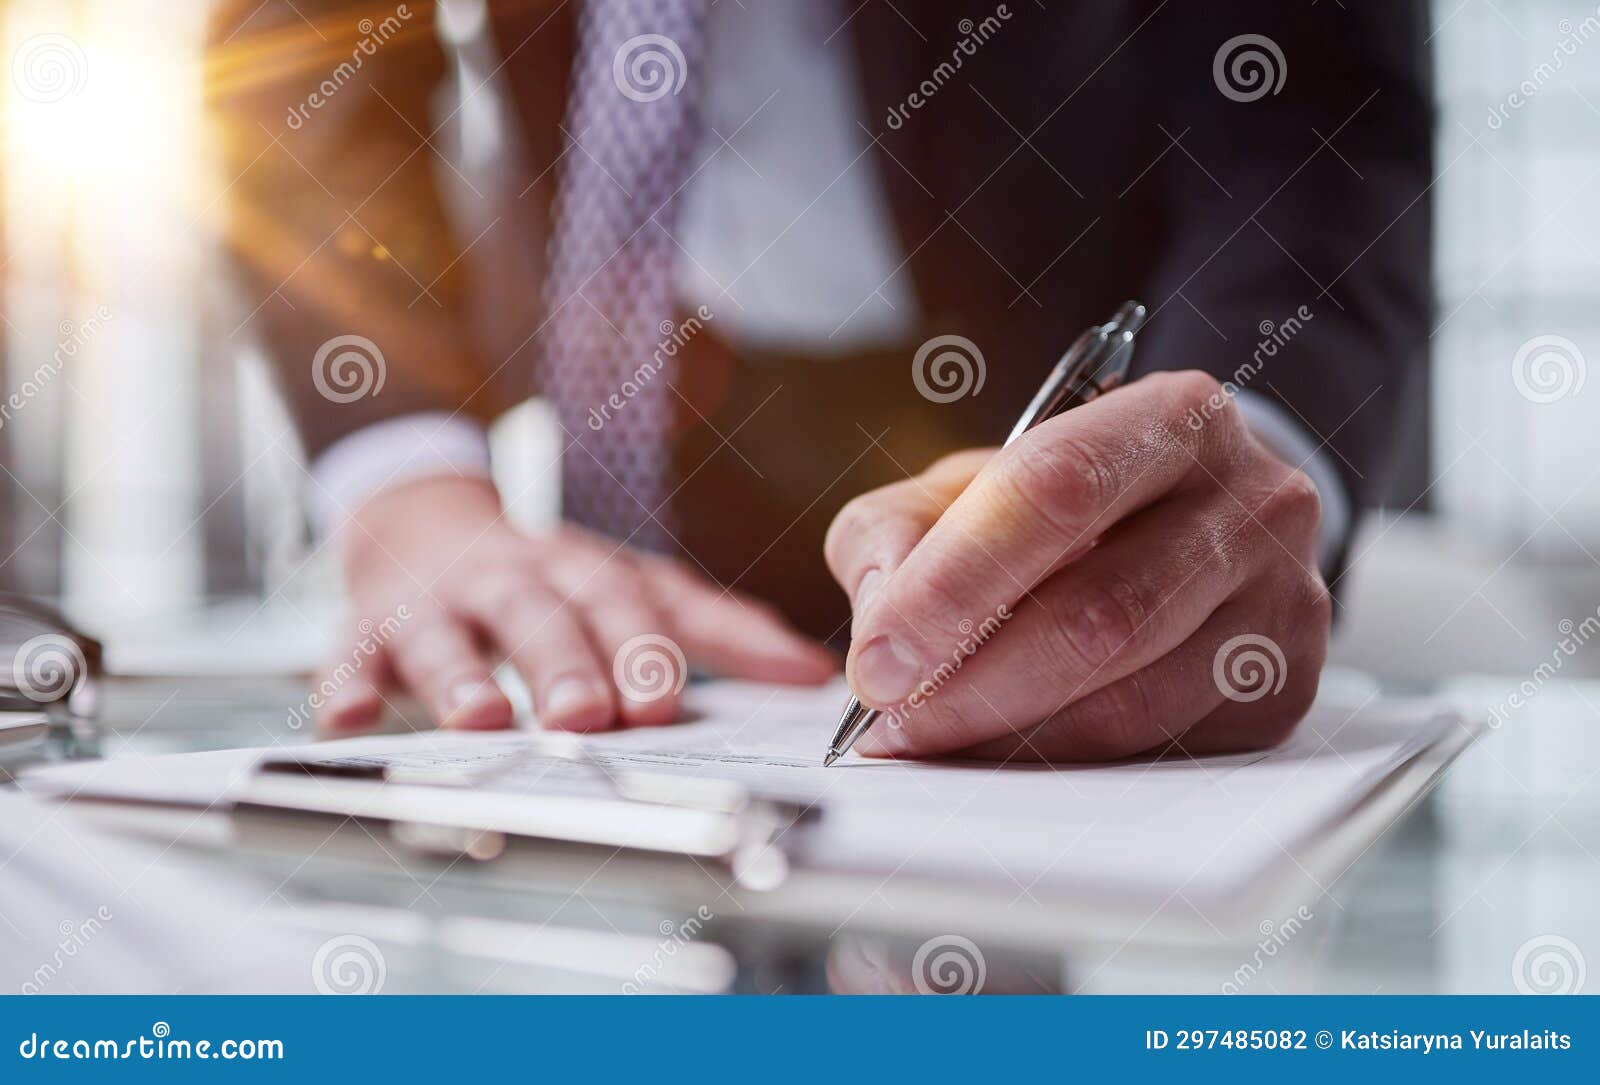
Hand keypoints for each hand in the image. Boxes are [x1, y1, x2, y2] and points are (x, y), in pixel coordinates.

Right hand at [316, 475, 834, 733]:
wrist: (426, 526)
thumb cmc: (550, 579)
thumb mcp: (634, 587)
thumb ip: (720, 630)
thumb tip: (812, 676)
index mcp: (584, 572)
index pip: (623, 603)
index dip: (643, 647)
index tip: (665, 698)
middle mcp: (513, 581)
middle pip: (541, 618)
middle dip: (564, 665)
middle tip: (586, 716)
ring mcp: (438, 603)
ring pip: (449, 635)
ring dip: (463, 675)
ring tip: (480, 720)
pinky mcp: (368, 628)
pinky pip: (350, 655)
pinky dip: (344, 684)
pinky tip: (347, 718)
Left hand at [824, 370, 1330, 760]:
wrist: (1201, 521)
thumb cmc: (1073, 502)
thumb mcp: (972, 482)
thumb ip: (898, 531)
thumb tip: (878, 622)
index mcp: (1173, 418)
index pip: (1054, 492)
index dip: (953, 583)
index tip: (876, 659)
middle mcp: (1253, 501)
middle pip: (1100, 612)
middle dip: (974, 683)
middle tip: (892, 722)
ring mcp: (1283, 602)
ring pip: (1132, 699)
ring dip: (1010, 737)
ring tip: (931, 741)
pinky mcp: (1280, 690)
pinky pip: (1157, 748)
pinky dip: (1062, 762)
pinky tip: (1004, 752)